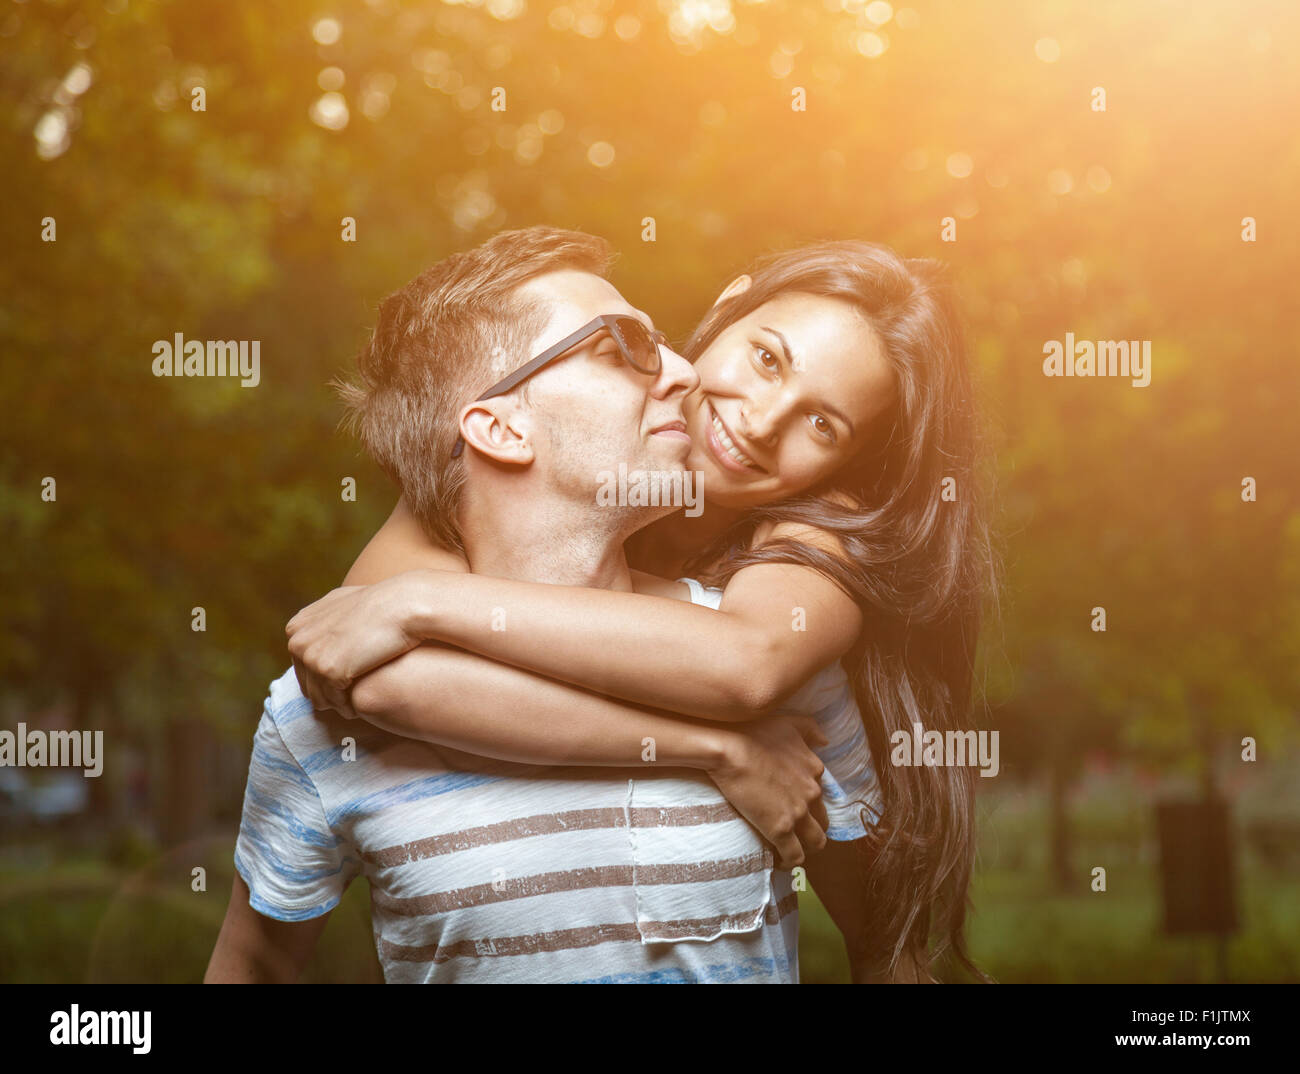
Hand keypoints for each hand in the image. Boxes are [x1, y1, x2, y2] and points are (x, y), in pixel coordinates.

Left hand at [285, 575, 428, 711]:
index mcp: (297, 627)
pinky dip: (347, 707)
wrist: (400, 606)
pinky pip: (334, 701)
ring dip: (337, 704)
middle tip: (349, 699)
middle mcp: (298, 641)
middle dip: (328, 693)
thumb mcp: (342, 604)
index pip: (302, 667)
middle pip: (306, 684)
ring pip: (318, 697)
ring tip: (354, 707)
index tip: (343, 684)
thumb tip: (317, 633)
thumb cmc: (380, 603)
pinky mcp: (329, 670)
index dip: (323, 679)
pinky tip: (359, 707)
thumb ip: (324, 620)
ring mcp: (312, 656)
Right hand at [708, 716, 829, 869]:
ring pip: (816, 842)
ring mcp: (797, 812)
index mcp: (814, 769)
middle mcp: (811, 792)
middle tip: (796, 832)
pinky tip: (780, 862)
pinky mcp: (780, 829)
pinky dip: (790, 862)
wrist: (729, 746)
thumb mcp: (788, 722)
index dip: (809, 802)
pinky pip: (795, 856)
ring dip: (807, 848)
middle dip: (813, 828)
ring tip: (792, 849)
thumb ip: (811, 729)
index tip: (794, 806)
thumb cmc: (753, 729)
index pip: (821, 793)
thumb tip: (825, 741)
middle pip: (823, 821)